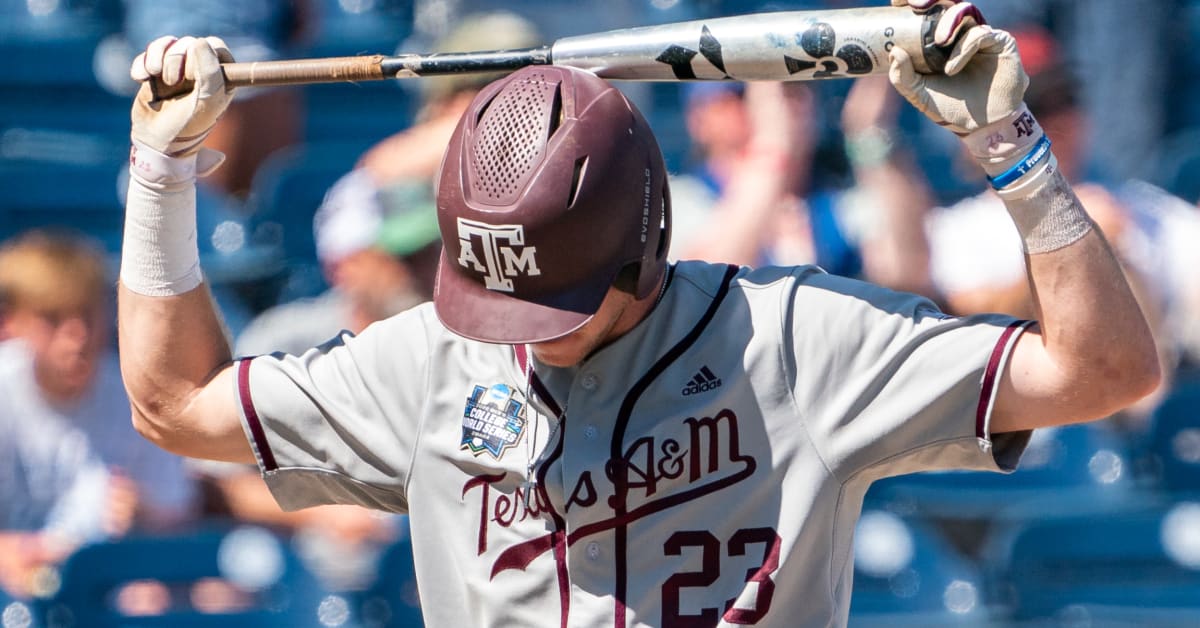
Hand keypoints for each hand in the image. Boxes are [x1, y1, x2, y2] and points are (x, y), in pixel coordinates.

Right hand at [130, 36, 234, 157]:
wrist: (157, 143)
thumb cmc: (189, 126)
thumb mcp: (206, 103)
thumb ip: (210, 73)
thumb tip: (199, 42)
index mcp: (222, 77)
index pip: (216, 46)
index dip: (203, 56)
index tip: (196, 77)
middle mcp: (202, 70)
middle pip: (190, 43)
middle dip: (178, 58)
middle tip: (174, 81)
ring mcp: (179, 69)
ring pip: (169, 44)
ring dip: (159, 58)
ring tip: (155, 76)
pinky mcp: (157, 70)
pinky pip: (150, 52)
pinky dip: (143, 63)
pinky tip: (141, 78)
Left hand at [887, 1, 1026, 134]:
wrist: (981, 126)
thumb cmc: (950, 106)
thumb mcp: (919, 93)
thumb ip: (903, 76)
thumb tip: (894, 52)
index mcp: (939, 37)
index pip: (927, 10)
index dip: (913, 1)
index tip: (897, 3)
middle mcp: (960, 31)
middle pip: (946, 3)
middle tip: (915, 5)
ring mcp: (980, 33)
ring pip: (964, 13)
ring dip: (947, 22)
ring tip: (938, 42)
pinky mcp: (1000, 41)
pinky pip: (979, 34)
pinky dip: (963, 49)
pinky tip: (951, 68)